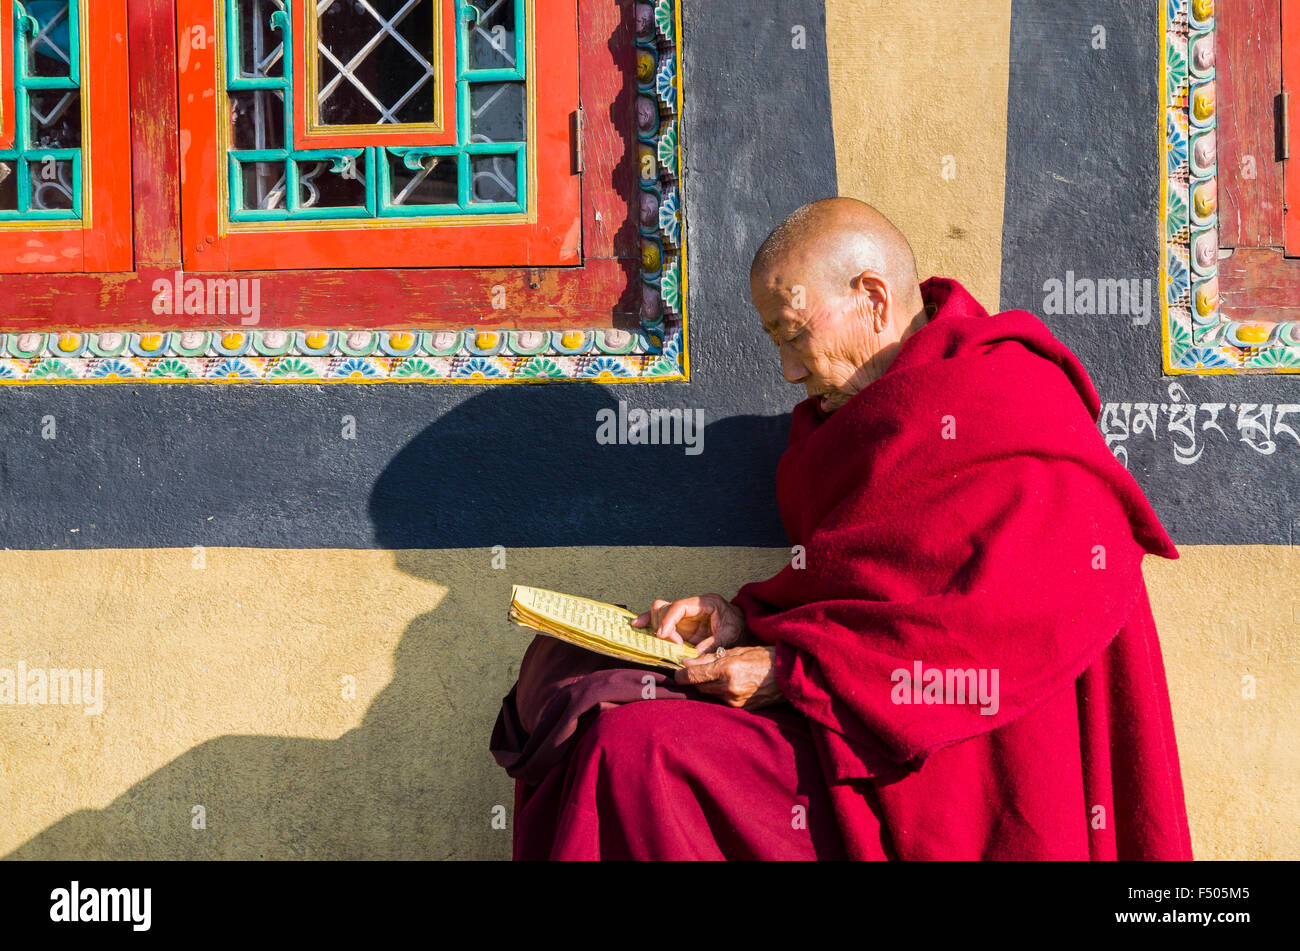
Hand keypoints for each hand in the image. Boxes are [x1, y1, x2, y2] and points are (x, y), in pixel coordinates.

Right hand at [632, 593, 746, 654]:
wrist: (742, 625)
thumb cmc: (738, 627)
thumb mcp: (730, 635)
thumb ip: (713, 644)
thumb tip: (694, 656)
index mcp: (705, 602)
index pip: (680, 606)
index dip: (669, 620)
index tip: (663, 635)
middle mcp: (691, 605)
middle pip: (665, 607)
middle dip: (664, 627)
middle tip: (675, 645)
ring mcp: (684, 614)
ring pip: (659, 611)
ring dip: (656, 627)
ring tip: (660, 641)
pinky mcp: (680, 624)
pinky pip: (661, 619)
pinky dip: (649, 622)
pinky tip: (638, 626)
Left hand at [675, 645, 782, 708]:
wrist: (790, 675)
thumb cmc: (765, 657)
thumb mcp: (737, 651)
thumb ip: (710, 658)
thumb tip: (687, 662)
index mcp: (727, 669)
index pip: (693, 675)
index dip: (682, 675)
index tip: (678, 673)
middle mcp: (729, 687)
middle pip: (699, 687)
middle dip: (695, 679)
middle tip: (696, 671)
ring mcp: (735, 701)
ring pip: (710, 694)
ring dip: (708, 686)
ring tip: (718, 676)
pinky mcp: (741, 708)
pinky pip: (722, 700)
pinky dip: (721, 692)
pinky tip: (729, 684)